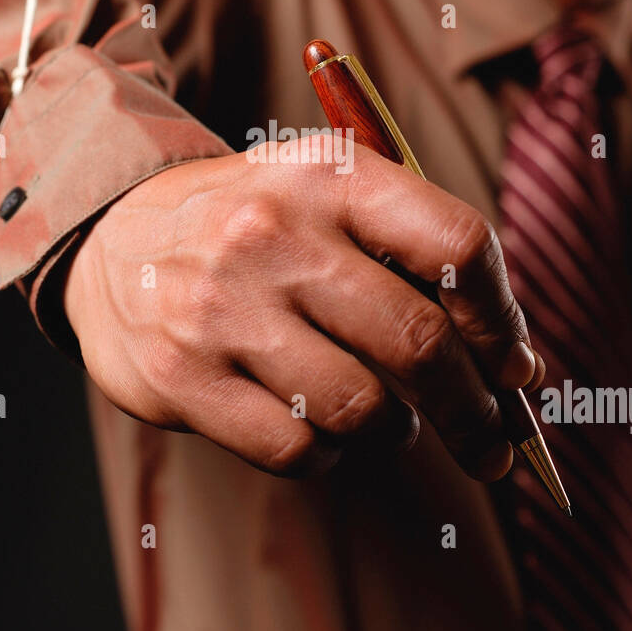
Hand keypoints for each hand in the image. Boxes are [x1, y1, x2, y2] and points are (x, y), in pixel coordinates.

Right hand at [63, 137, 542, 478]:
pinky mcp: (182, 377)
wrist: (112, 236)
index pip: (457, 243)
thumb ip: (418, 261)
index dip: (504, 318)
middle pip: (420, 341)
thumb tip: (519, 367)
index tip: (518, 366)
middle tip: (493, 443)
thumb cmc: (255, 226)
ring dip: (398, 433)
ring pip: (365, 409)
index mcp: (328, 175)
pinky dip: (331, 455)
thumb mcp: (327, 197)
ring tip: (389, 422)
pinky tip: (323, 430)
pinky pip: (299, 450)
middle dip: (477, 410)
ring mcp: (221, 307)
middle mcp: (273, 233)